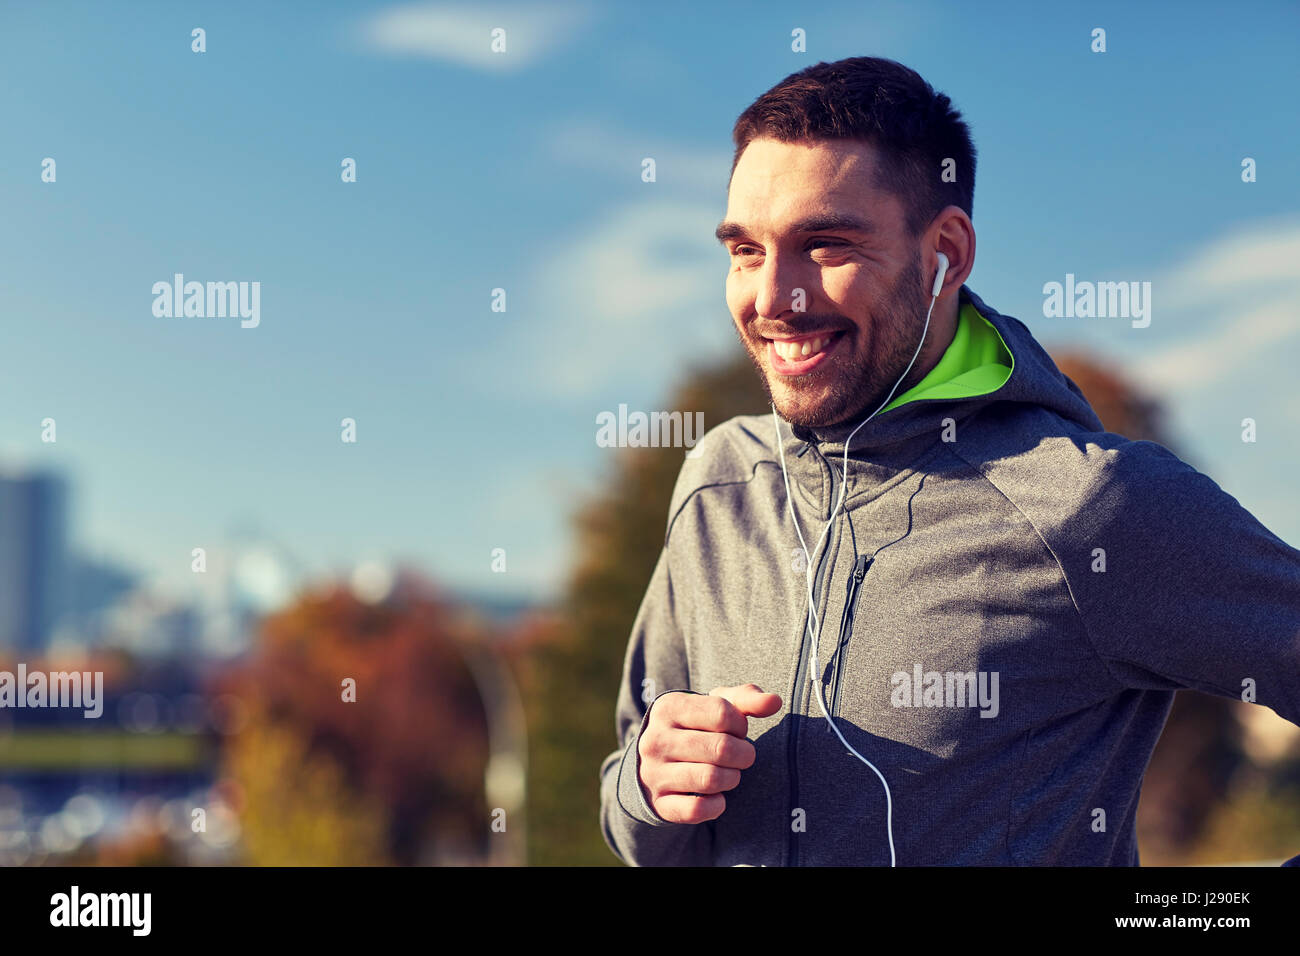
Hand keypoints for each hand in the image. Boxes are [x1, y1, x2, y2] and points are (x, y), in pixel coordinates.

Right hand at [637, 683, 782, 823]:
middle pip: (721, 747)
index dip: (740, 724)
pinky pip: (698, 809)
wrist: (652, 762)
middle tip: (742, 756)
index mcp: (668, 708)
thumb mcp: (714, 705)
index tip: (737, 731)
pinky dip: (717, 805)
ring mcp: (654, 773)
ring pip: (711, 779)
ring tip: (729, 773)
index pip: (722, 713)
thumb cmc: (694, 727)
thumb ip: (746, 699)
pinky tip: (717, 796)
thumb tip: (774, 702)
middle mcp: (656, 740)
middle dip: (743, 754)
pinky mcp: (660, 804)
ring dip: (732, 778)